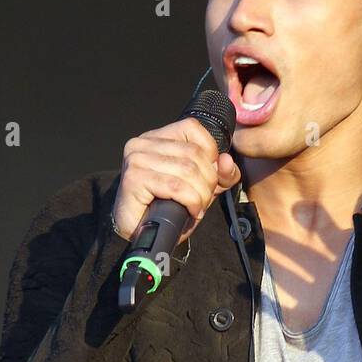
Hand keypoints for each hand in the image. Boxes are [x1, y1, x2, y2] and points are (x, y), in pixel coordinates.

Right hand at [111, 116, 241, 244]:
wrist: (139, 234)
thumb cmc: (165, 209)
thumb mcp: (200, 187)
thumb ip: (219, 174)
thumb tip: (227, 162)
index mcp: (157, 138)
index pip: (192, 128)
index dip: (211, 154)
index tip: (210, 178)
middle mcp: (143, 143)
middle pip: (194, 153)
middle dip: (208, 181)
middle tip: (203, 200)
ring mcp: (137, 159)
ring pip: (188, 170)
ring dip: (201, 195)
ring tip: (197, 207)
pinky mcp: (134, 178)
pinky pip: (176, 186)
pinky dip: (191, 201)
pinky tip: (191, 211)